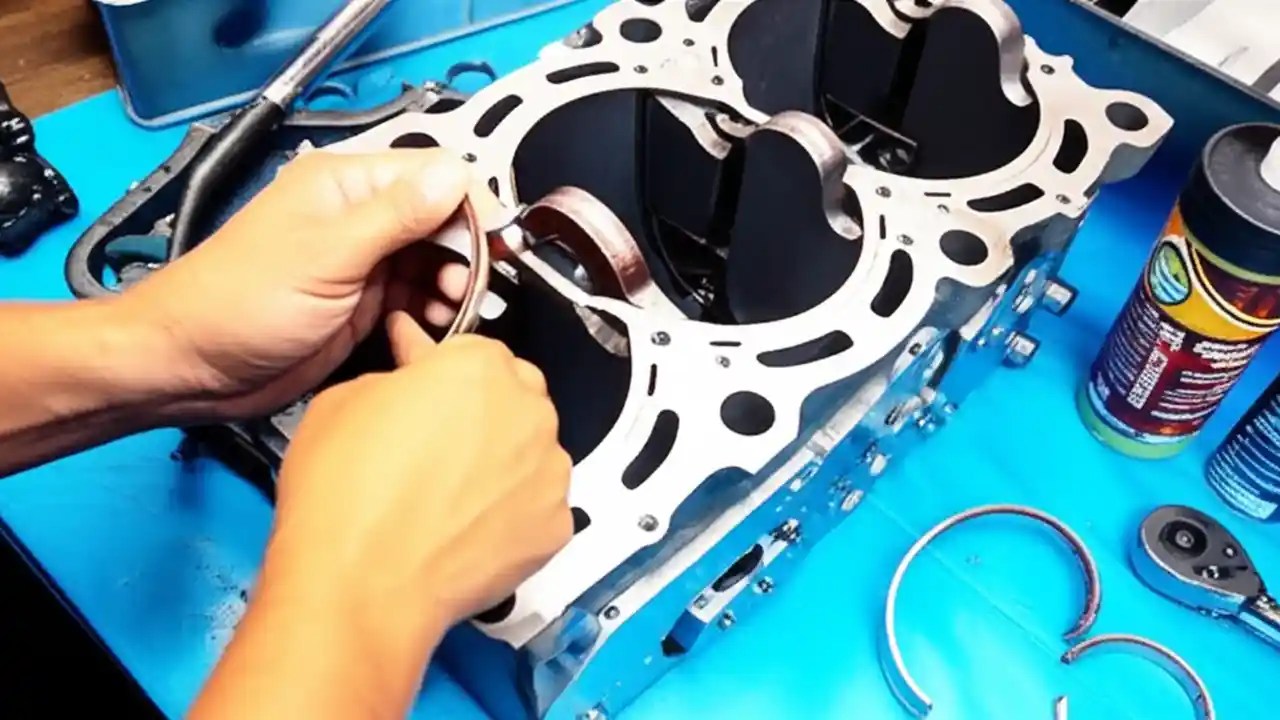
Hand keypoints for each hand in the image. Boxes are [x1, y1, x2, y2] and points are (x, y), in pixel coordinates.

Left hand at [120, 148, 480, 419]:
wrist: (191, 366)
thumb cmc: (237, 303)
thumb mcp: (328, 256)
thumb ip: (396, 216)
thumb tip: (454, 177)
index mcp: (345, 186)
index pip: (434, 175)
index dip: (470, 208)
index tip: (493, 246)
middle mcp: (358, 217)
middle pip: (442, 219)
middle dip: (465, 253)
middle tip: (469, 289)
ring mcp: (362, 261)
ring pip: (434, 261)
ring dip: (453, 286)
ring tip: (450, 312)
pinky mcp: (363, 302)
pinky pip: (416, 296)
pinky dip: (433, 310)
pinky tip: (432, 326)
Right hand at [190, 319, 572, 717]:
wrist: (362, 585)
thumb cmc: (345, 497)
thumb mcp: (345, 400)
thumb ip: (396, 372)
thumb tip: (411, 367)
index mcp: (479, 367)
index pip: (479, 352)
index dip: (449, 373)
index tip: (432, 386)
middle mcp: (527, 412)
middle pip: (517, 397)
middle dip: (484, 413)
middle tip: (437, 444)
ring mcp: (548, 471)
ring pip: (532, 453)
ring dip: (503, 463)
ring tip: (448, 494)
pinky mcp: (555, 526)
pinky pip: (539, 507)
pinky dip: (512, 514)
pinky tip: (467, 527)